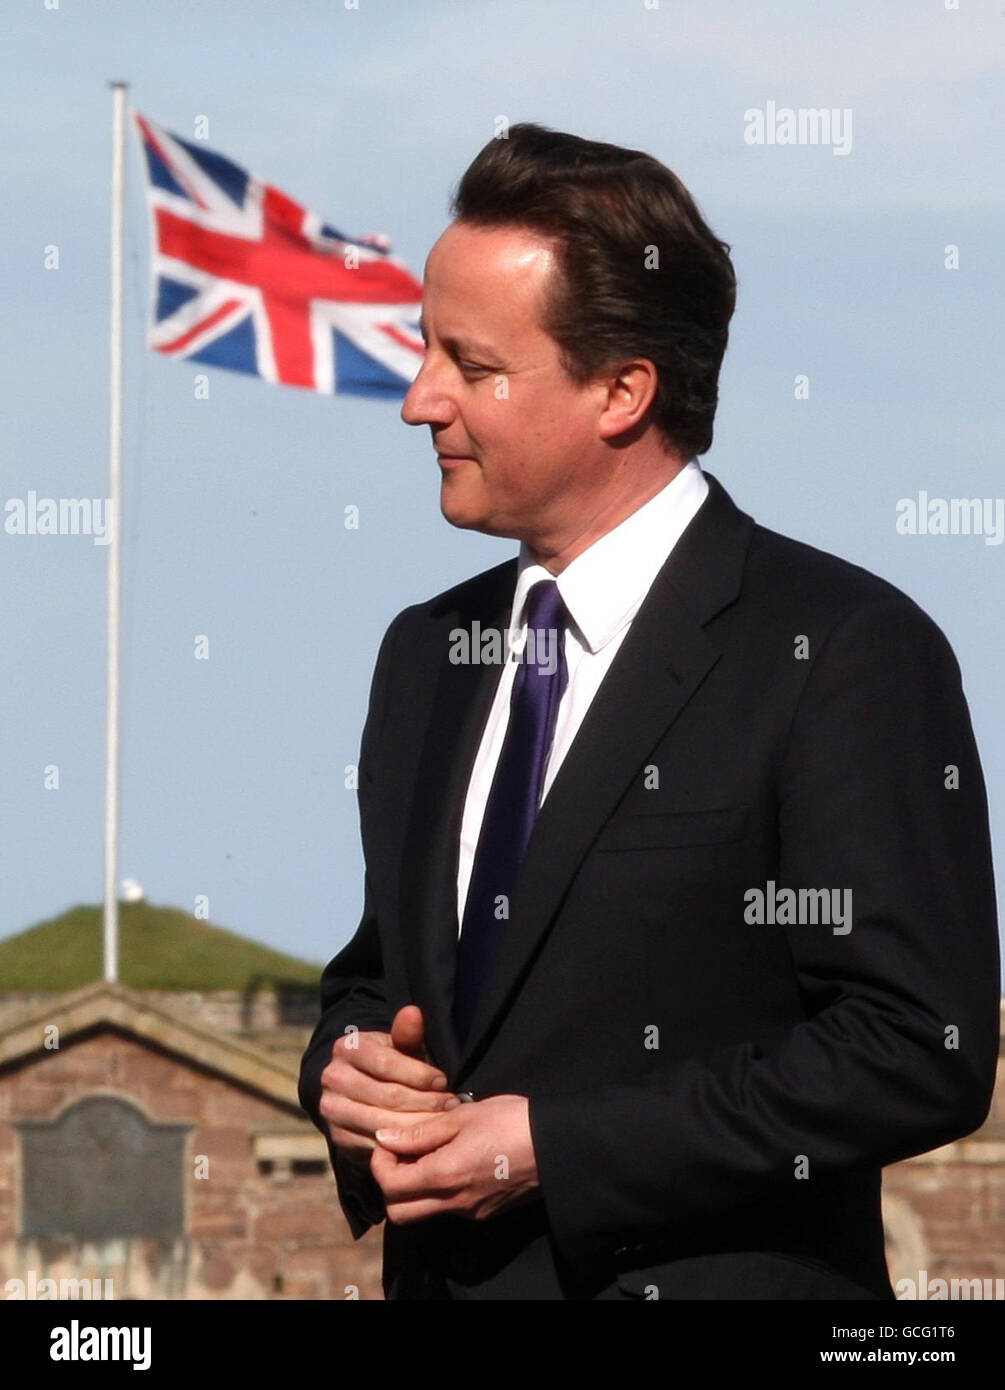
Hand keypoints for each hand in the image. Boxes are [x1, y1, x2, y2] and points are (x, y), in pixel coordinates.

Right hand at [319, 1004, 456, 1164]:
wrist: (360, 1095)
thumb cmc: (390, 1065)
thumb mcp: (398, 1047)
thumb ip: (407, 1033)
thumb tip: (413, 1012)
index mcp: (347, 1048)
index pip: (386, 1063)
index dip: (419, 1074)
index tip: (444, 1081)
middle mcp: (332, 1077)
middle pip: (386, 1095)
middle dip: (425, 1102)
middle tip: (451, 1105)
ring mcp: (332, 1109)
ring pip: (383, 1122)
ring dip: (419, 1125)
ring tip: (443, 1122)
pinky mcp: (338, 1136)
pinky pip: (376, 1144)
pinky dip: (404, 1145)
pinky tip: (425, 1139)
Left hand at [370, 1094, 539, 1223]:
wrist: (559, 1145)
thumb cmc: (510, 1122)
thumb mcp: (463, 1116)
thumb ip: (421, 1132)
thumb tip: (385, 1137)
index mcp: (444, 1176)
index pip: (389, 1185)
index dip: (380, 1162)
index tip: (391, 1139)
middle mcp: (454, 1203)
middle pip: (400, 1212)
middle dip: (391, 1184)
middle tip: (404, 1153)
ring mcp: (470, 1212)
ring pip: (423, 1213)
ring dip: (415, 1189)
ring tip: (430, 1153)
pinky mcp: (485, 1212)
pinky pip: (448, 1209)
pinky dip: (438, 1191)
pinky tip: (454, 1161)